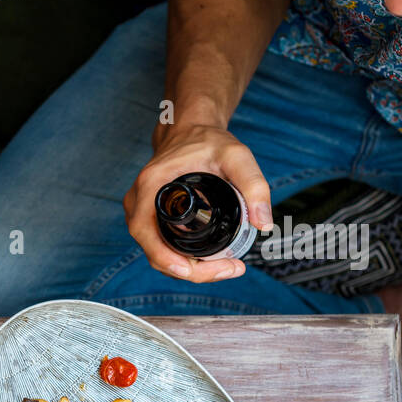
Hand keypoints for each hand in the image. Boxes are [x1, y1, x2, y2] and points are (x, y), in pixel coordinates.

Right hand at [122, 123, 272, 282]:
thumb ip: (254, 185)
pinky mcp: (151, 219)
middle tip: (229, 269)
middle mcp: (138, 204)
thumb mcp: (237, 156)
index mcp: (150, 188)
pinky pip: (162, 247)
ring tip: (227, 266)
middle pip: (156, 253)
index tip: (194, 271)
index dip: (167, 260)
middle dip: (191, 270)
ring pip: (160, 254)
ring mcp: (142, 213)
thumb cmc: (208, 141)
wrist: (190, 130)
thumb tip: (264, 223)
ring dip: (190, 269)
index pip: (148, 236)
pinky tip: (211, 260)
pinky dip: (184, 259)